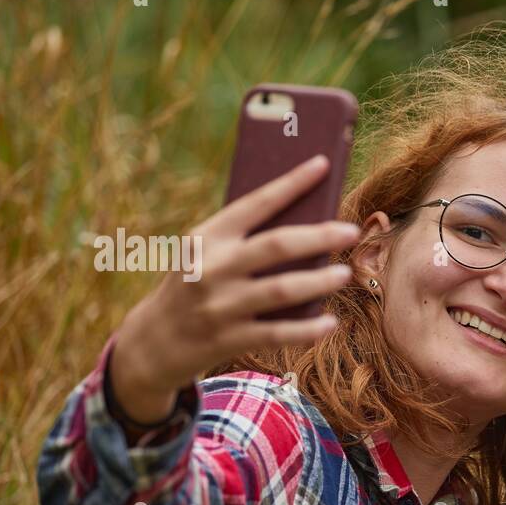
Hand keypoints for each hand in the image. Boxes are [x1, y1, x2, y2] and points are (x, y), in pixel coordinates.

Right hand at [109, 154, 359, 423]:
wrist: (153, 341)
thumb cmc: (194, 286)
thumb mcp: (204, 254)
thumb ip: (243, 239)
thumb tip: (308, 221)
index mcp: (207, 237)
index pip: (256, 202)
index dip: (292, 183)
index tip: (323, 164)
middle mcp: (212, 268)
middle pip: (276, 246)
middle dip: (318, 236)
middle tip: (351, 231)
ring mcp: (220, 306)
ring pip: (280, 290)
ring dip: (318, 281)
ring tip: (345, 273)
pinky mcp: (229, 339)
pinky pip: (276, 333)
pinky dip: (306, 330)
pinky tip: (330, 323)